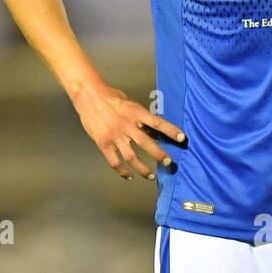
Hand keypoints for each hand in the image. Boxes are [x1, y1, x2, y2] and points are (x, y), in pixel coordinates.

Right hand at [72, 81, 186, 180]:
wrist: (89, 96)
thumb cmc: (111, 97)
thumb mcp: (130, 103)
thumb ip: (140, 117)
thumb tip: (153, 130)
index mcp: (136, 113)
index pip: (158, 123)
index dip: (171, 131)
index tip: (182, 139)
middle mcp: (127, 126)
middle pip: (147, 144)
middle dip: (159, 155)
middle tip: (169, 163)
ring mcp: (115, 136)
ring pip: (132, 157)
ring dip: (143, 168)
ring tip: (151, 175)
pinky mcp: (103, 143)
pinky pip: (114, 161)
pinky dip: (122, 171)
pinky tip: (129, 176)